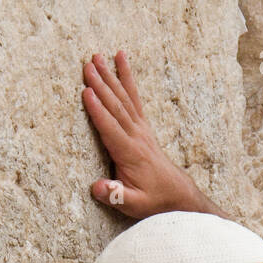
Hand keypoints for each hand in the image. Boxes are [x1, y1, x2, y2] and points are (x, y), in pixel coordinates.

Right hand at [82, 51, 221, 219]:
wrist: (176, 193)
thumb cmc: (152, 199)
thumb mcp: (134, 205)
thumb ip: (116, 196)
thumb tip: (97, 188)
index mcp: (130, 153)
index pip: (111, 129)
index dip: (98, 111)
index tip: (86, 92)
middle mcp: (136, 136)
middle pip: (116, 106)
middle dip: (101, 85)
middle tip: (87, 65)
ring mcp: (141, 127)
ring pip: (124, 97)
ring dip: (110, 76)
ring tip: (97, 57)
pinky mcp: (142, 124)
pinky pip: (133, 96)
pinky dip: (126, 77)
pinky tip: (120, 59)